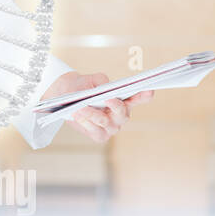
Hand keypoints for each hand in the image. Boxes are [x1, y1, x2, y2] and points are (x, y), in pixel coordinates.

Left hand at [38, 71, 154, 143]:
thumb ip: (101, 82)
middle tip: (108, 99)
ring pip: (107, 124)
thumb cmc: (83, 86)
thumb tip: (106, 89)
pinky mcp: (100, 135)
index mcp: (123, 100)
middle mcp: (120, 115)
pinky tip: (78, 115)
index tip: (148, 90)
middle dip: (116, 107)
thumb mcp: (92, 80)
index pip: (138, 99)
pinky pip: (96, 132)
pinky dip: (86, 123)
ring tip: (81, 108)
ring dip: (94, 115)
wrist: (65, 96)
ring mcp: (111, 127)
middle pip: (123, 114)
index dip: (144, 96)